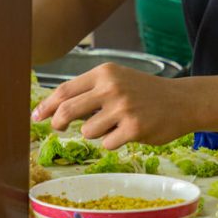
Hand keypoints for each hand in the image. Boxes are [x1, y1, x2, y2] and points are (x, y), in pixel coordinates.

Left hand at [31, 63, 192, 148]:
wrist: (181, 101)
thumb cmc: (144, 92)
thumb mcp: (117, 80)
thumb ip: (89, 91)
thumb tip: (54, 109)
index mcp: (104, 73)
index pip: (65, 90)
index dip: (47, 105)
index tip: (36, 116)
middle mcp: (112, 88)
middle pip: (68, 110)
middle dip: (58, 123)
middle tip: (58, 128)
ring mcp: (123, 108)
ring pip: (87, 131)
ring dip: (95, 133)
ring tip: (113, 126)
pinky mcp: (134, 128)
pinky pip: (107, 144)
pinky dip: (112, 142)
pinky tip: (127, 133)